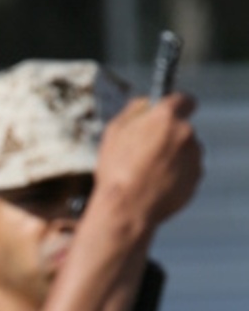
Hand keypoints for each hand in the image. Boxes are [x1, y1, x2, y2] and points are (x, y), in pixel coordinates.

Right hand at [94, 93, 201, 231]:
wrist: (126, 210)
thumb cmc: (116, 171)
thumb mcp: (114, 133)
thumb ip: (134, 111)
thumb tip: (147, 103)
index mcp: (166, 117)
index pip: (185, 100)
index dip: (178, 106)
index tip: (172, 115)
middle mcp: (185, 132)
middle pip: (183, 129)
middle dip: (169, 138)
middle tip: (148, 154)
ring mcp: (194, 156)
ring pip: (187, 151)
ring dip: (174, 158)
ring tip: (150, 175)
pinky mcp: (196, 177)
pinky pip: (189, 172)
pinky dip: (177, 176)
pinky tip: (158, 186)